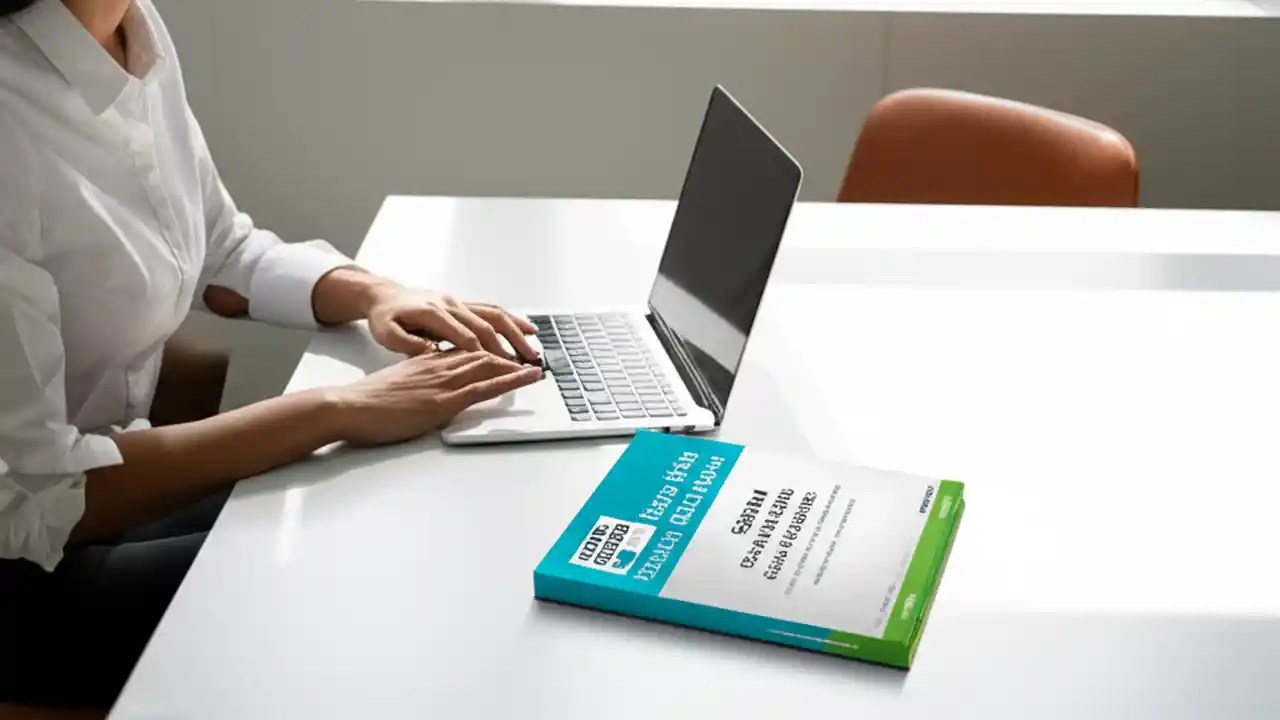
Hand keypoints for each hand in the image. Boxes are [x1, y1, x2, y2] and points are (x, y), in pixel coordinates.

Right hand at [328, 350, 542, 445]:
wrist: (347, 407)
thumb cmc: (365, 402)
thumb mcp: (396, 385)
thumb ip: (416, 383)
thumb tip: (425, 390)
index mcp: (427, 361)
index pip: (467, 350)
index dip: (491, 350)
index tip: (509, 351)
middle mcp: (439, 365)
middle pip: (484, 353)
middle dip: (511, 354)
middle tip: (533, 354)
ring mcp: (444, 381)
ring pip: (491, 365)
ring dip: (519, 363)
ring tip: (540, 363)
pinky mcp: (445, 400)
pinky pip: (486, 386)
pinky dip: (512, 380)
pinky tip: (529, 377)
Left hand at [366, 286, 538, 361]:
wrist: (384, 295)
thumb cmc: (385, 317)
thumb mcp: (386, 334)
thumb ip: (408, 344)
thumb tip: (432, 351)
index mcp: (433, 313)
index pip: (465, 336)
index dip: (484, 354)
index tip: (499, 369)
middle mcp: (451, 304)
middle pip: (486, 326)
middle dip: (507, 347)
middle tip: (524, 365)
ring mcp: (459, 302)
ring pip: (494, 315)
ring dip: (515, 333)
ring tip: (532, 349)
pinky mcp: (463, 303)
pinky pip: (491, 309)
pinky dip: (512, 319)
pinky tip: (527, 329)